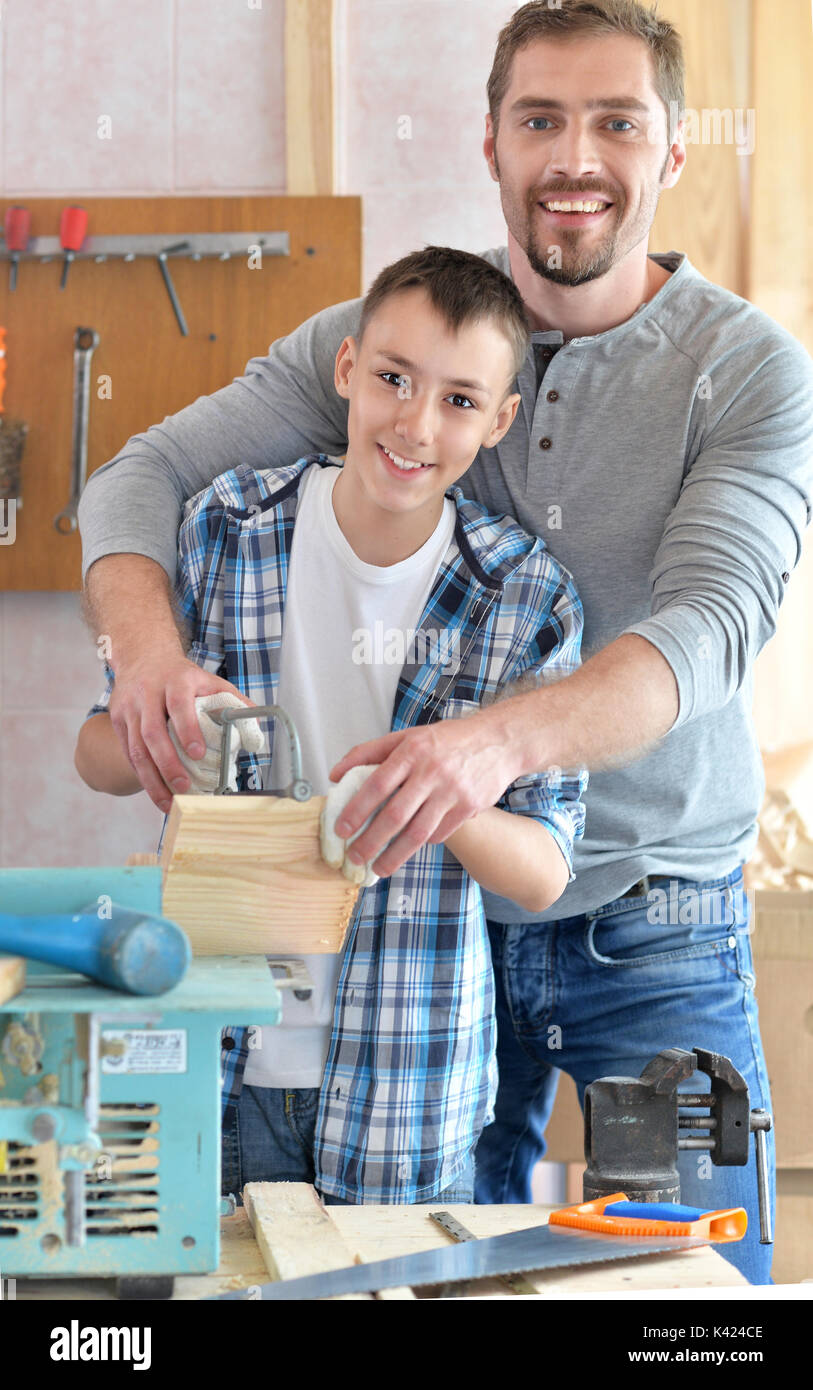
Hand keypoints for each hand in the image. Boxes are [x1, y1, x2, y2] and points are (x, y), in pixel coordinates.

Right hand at [108, 643, 256, 811]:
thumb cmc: (181, 675)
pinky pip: (127, 753)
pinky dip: (141, 775)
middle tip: (183, 787)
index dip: (187, 729)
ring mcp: (129, 707)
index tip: (198, 753)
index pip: (179, 705)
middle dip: (167, 764)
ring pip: (135, 748)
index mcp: (176, 681)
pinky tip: (155, 793)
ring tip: (168, 802)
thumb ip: (232, 700)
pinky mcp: (117, 720)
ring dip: (152, 779)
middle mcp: (148, 693)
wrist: (143, 657)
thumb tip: (255, 723)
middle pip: (152, 732)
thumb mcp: (208, 679)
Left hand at [327, 703, 523, 876]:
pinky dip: (422, 842)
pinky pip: (439, 833)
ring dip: (395, 855)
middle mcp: (432, 772)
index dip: (356, 809)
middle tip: (355, 856)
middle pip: (395, 815)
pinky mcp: (469, 807)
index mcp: (412, 751)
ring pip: (418, 832)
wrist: (499, 741)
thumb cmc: (447, 740)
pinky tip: (409, 847)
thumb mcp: (407, 736)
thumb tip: (335, 774)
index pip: (377, 784)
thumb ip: (368, 752)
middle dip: (371, 841)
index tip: (342, 828)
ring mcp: (453, 792)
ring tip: (378, 868)